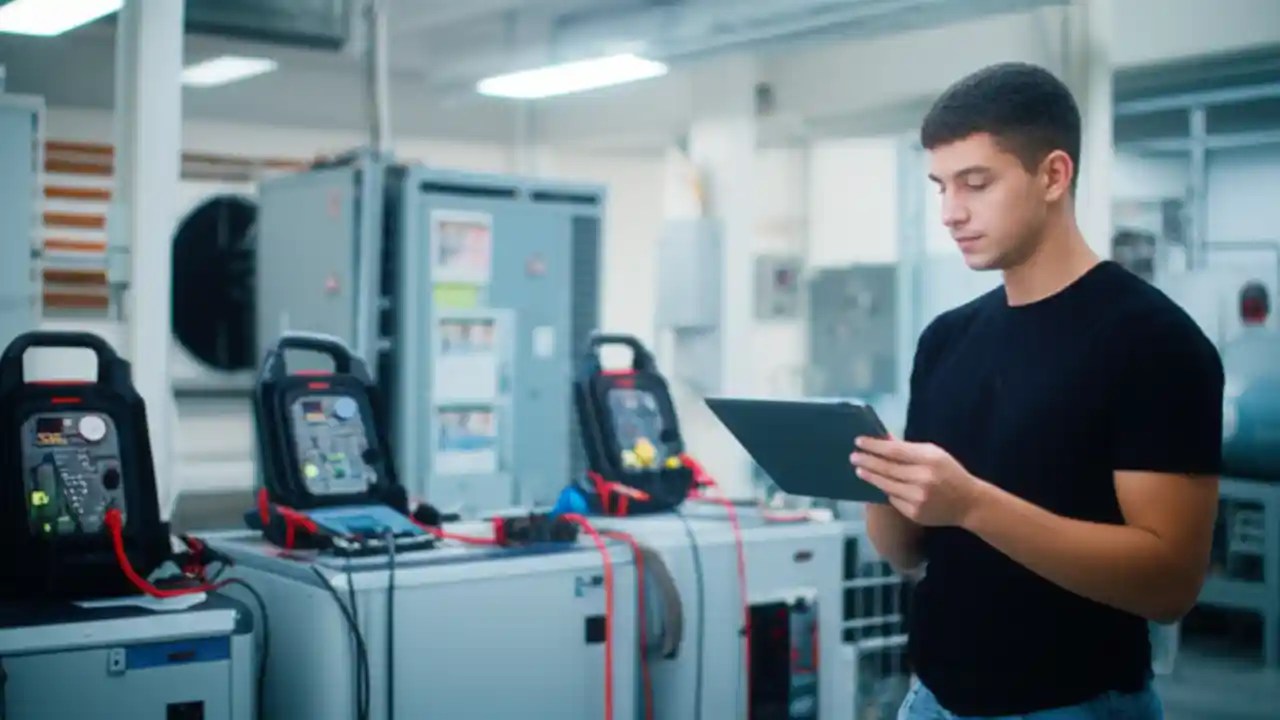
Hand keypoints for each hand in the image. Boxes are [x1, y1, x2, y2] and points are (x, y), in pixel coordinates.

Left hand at [850, 436, 986, 526]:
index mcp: (928, 459)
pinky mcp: (914, 513)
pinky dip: (885, 491)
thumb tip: (884, 440)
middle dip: (867, 461)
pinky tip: (878, 485)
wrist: (968, 503)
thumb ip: (909, 448)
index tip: (859, 441)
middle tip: (853, 456)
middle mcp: (922, 478)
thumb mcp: (934, 454)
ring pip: (886, 485)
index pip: (894, 450)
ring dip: (870, 477)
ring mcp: (917, 498)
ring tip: (859, 470)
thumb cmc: (950, 473)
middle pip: (886, 468)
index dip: (874, 446)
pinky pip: (893, 499)